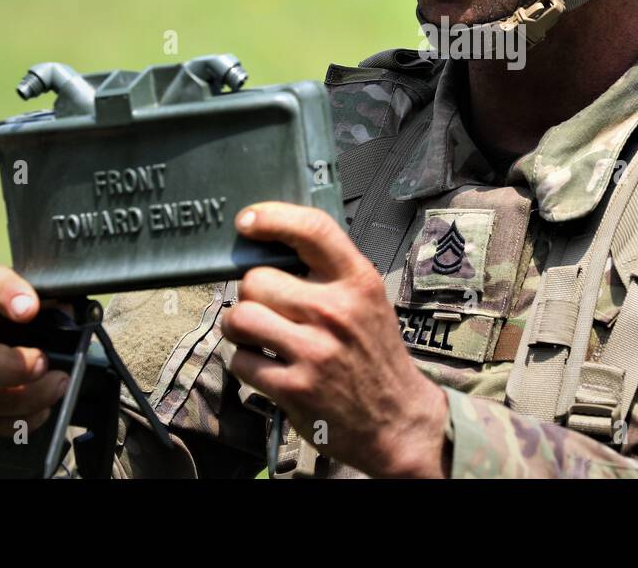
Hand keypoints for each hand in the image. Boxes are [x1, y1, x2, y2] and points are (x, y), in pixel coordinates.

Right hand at [0, 266, 68, 437]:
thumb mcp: (36, 304)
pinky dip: (4, 423)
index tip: (30, 309)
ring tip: (52, 395)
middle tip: (52, 374)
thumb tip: (70, 320)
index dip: (7, 295)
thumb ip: (53, 308)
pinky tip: (31, 415)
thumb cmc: (18, 320)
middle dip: (14, 371)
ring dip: (20, 403)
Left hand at [221, 202, 450, 477]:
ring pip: (240, 317)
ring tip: (259, 336)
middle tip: (268, 309)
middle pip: (256, 279)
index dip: (273, 217)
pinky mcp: (295, 388)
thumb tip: (271, 245)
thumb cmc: (374, 353)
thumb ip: (329, 273)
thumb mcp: (367, 301)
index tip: (248, 221)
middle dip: (253, 295)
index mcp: (359, 281)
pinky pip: (241, 360)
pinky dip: (246, 363)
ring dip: (240, 327)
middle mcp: (337, 311)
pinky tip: (268, 367)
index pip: (313, 230)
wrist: (398, 420)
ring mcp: (315, 351)